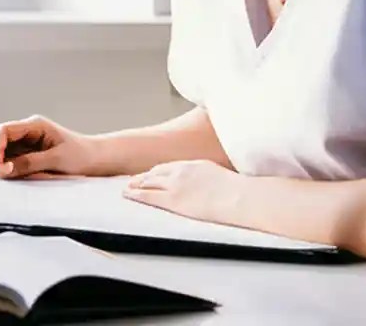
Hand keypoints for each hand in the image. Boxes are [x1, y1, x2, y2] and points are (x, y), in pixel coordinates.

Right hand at [0, 115, 99, 178]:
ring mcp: (25, 144)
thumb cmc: (81, 157)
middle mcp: (26, 132)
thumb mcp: (56, 160)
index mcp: (35, 125)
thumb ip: (29, 163)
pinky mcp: (26, 157)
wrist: (98, 161)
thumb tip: (3, 170)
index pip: (4, 131)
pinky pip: (7, 161)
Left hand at [123, 160, 241, 223]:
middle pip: (156, 173)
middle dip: (143, 177)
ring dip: (136, 185)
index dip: (157, 172)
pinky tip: (128, 195)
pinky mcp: (173, 199)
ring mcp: (176, 184)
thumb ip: (208, 180)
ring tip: (127, 188)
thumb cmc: (237, 192)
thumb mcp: (221, 178)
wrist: (239, 197)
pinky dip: (136, 194)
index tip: (150, 175)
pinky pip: (149, 196)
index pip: (169, 167)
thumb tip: (210, 188)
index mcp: (194, 165)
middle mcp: (182, 171)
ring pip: (149, 182)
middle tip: (132, 181)